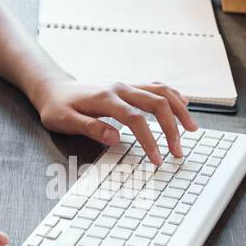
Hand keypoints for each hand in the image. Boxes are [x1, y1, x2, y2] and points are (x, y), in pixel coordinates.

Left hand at [32, 79, 197, 164]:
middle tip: (178, 151)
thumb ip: (90, 128)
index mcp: (105, 98)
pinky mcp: (128, 88)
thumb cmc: (58, 107)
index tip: (158, 159)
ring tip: (192, 129)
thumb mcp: (65, 121)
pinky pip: (156, 87)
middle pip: (156, 103)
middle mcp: (119, 88)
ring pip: (161, 92)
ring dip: (179, 109)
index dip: (149, 140)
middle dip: (172, 128)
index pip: (135, 119)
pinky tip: (184, 103)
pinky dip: (173, 95)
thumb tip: (115, 138)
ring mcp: (126, 86)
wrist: (53, 89)